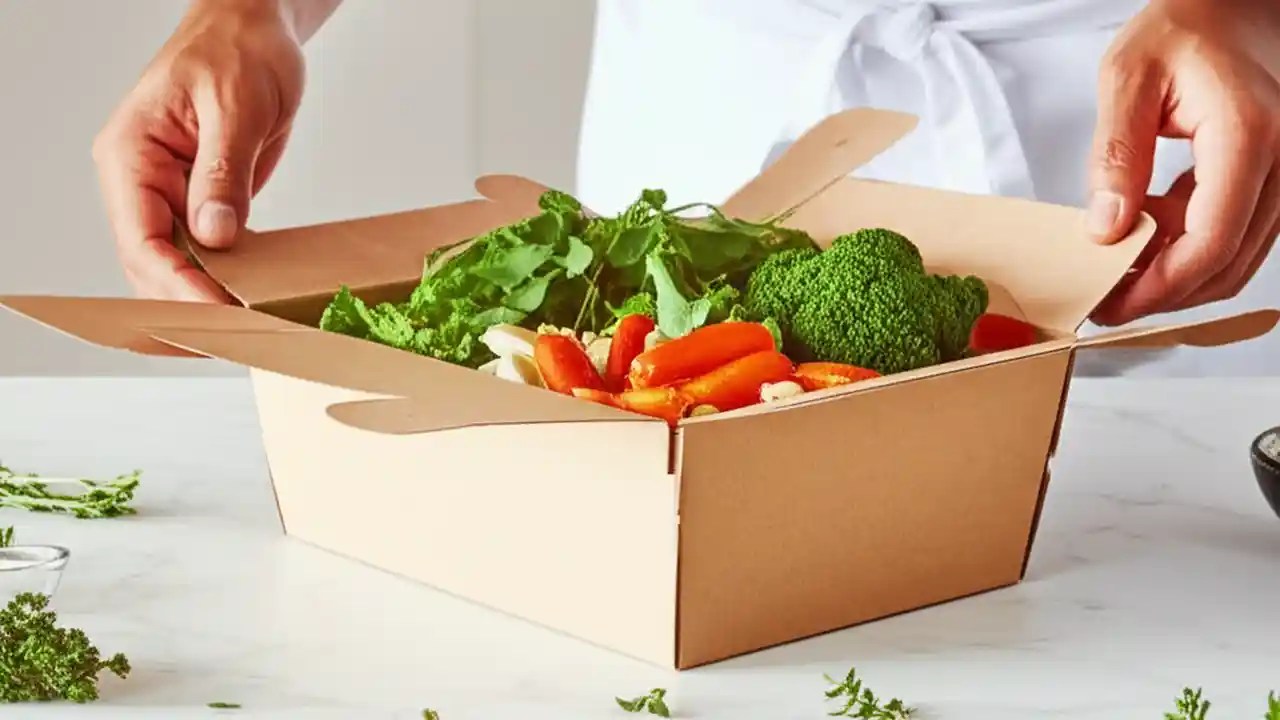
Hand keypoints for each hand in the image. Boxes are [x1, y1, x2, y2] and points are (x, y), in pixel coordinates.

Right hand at [92, 0, 305, 302]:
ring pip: (177, 268)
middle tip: (239, 338)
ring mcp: (168, 195)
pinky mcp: (200, 201)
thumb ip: (224, 172)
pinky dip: (226, 279)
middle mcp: (140, 181)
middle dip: (191, 306)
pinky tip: (252, 300)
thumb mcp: (236, 107)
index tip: (218, 313)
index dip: (178, 285)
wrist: (255, 30)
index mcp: (130, 155)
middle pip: (152, 267)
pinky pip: (205, 253)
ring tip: (248, 332)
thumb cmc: (238, 51)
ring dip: (209, 300)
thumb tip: (215, 236)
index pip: (142, 240)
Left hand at [1086, 0, 1279, 325]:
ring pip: (1236, 255)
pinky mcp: (1272, 177)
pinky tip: (1144, 236)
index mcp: (1248, 134)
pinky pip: (1236, 231)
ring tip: (1117, 272)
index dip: (1159, 286)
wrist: (1224, 5)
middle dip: (1164, 292)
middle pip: (1228, 261)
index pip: (1211, 240)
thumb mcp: (1126, 80)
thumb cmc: (1180, 28)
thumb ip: (1115, 156)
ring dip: (1176, 274)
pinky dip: (1189, 246)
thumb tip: (1106, 228)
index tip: (1111, 305)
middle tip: (1106, 302)